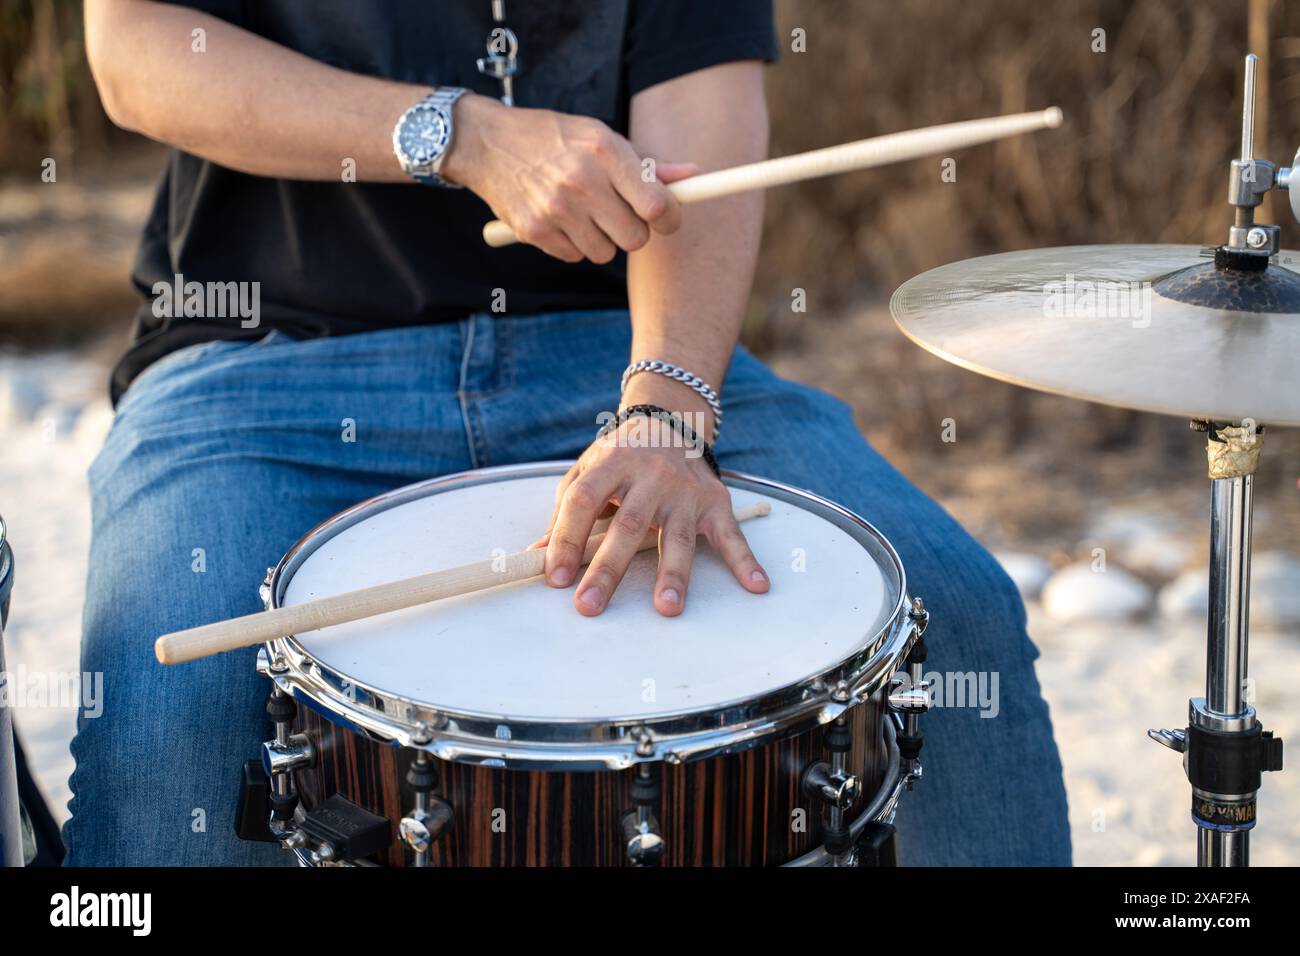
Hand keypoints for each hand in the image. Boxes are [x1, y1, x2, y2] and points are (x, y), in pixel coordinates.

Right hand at [442, 93, 697, 262]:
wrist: (487, 143)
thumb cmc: (553, 138)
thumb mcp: (599, 136)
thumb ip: (645, 163)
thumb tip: (691, 176)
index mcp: (604, 152)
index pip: (655, 205)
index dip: (670, 218)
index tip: (667, 218)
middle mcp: (581, 181)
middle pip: (635, 238)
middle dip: (633, 231)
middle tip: (619, 214)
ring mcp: (556, 210)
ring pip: (605, 253)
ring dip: (601, 239)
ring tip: (583, 213)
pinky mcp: (534, 231)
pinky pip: (575, 257)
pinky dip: (573, 244)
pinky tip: (559, 219)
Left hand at [531, 412, 769, 617]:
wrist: (670, 420)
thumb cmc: (620, 457)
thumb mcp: (587, 472)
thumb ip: (565, 514)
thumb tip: (539, 559)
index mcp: (611, 464)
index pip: (583, 501)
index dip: (567, 539)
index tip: (554, 579)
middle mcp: (650, 475)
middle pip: (627, 524)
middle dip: (608, 569)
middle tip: (589, 606)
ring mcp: (685, 490)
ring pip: (677, 535)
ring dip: (673, 574)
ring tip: (666, 608)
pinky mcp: (715, 501)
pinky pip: (731, 534)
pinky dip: (746, 560)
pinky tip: (756, 585)